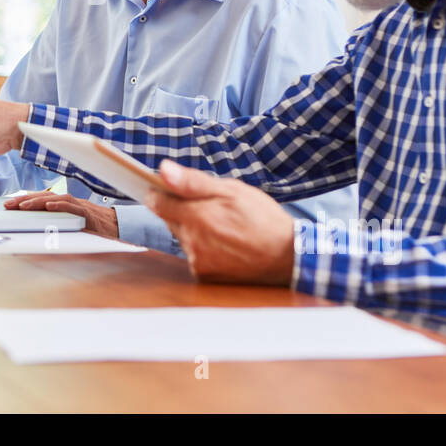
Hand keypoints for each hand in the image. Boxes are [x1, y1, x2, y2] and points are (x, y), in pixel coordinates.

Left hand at [3, 189, 118, 237]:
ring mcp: (79, 206)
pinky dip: (61, 205)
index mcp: (64, 205)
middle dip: (24, 199)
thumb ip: (58, 226)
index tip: (8, 203)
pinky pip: (72, 207)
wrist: (119, 227)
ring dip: (38, 201)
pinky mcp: (88, 213)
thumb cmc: (96, 228)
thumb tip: (38, 233)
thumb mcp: (73, 226)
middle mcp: (70, 202)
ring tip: (22, 205)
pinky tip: (49, 206)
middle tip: (7, 204)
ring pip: (55, 199)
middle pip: (44, 196)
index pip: (41, 199)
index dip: (24, 200)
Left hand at [144, 160, 295, 284]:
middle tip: (211, 207)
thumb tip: (163, 171)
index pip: (158, 203)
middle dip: (184, 211)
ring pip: (184, 237)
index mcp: (196, 216)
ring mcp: (197, 260)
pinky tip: (224, 243)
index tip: (159, 188)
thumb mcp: (232, 191)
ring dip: (195, 230)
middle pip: (171, 220)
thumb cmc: (263, 219)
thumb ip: (193, 182)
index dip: (157, 193)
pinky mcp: (204, 275)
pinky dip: (203, 247)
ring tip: (223, 226)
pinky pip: (194, 255)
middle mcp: (191, 241)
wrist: (288, 256)